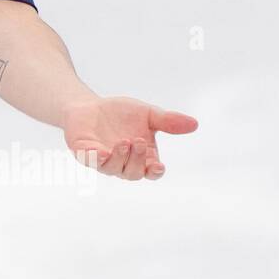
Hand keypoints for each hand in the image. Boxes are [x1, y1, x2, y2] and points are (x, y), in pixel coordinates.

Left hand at [62, 96, 197, 180]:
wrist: (91, 105)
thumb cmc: (121, 114)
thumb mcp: (148, 114)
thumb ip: (167, 120)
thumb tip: (193, 123)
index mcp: (141, 158)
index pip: (151, 173)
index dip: (154, 172)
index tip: (158, 166)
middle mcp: (122, 163)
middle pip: (133, 173)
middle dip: (137, 160)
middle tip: (138, 141)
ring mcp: (102, 160)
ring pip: (113, 169)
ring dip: (120, 158)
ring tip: (124, 142)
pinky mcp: (84, 153)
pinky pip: (90, 161)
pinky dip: (96, 159)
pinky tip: (101, 153)